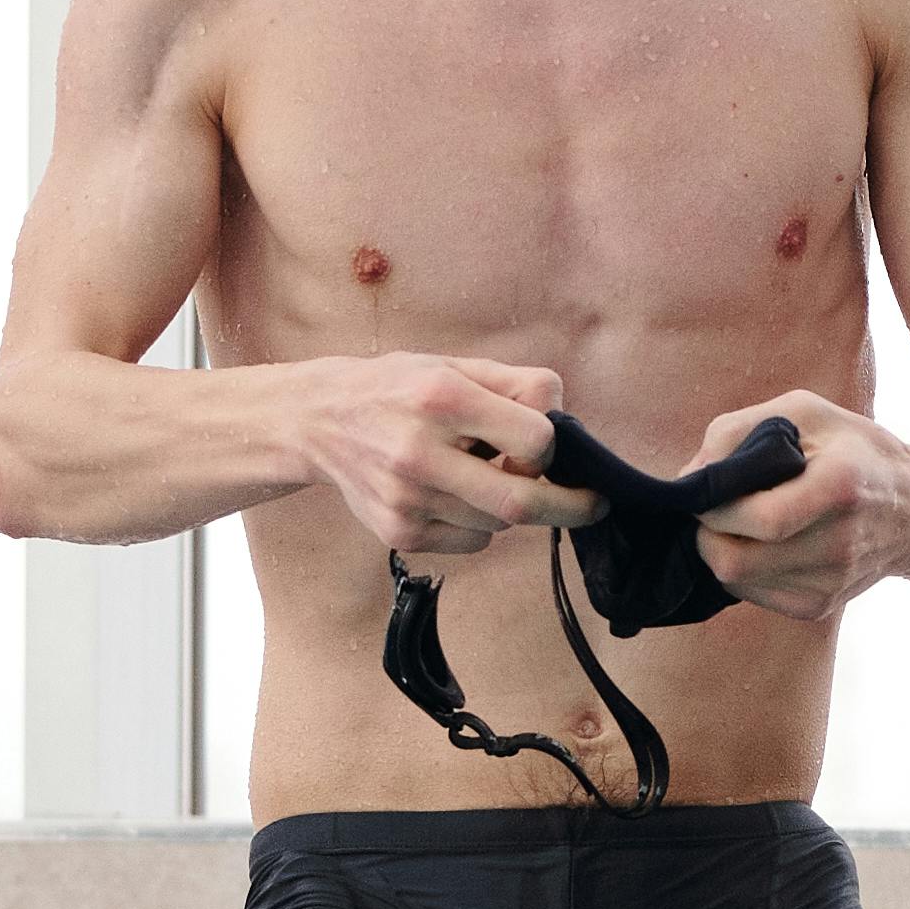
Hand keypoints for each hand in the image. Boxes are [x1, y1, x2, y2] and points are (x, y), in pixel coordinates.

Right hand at [292, 355, 588, 568]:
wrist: (315, 420)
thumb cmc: (397, 388)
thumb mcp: (453, 365)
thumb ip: (516, 386)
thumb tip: (568, 429)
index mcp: (440, 397)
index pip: (534, 439)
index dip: (551, 445)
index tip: (550, 445)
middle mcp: (419, 452)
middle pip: (521, 502)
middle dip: (569, 508)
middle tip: (594, 505)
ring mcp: (407, 500)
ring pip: (499, 525)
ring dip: (510, 506)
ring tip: (479, 472)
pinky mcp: (399, 533)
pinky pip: (472, 542)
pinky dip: (480, 524)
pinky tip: (450, 493)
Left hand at [689, 392, 909, 620]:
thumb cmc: (854, 450)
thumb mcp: (803, 412)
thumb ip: (737, 431)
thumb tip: (688, 477)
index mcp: (840, 486)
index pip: (761, 519)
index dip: (716, 510)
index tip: (706, 492)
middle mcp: (840, 543)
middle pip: (736, 562)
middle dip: (707, 534)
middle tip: (715, 510)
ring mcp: (832, 582)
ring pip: (737, 582)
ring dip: (723, 551)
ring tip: (744, 522)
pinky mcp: (822, 606)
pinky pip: (753, 596)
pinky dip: (743, 571)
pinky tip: (764, 545)